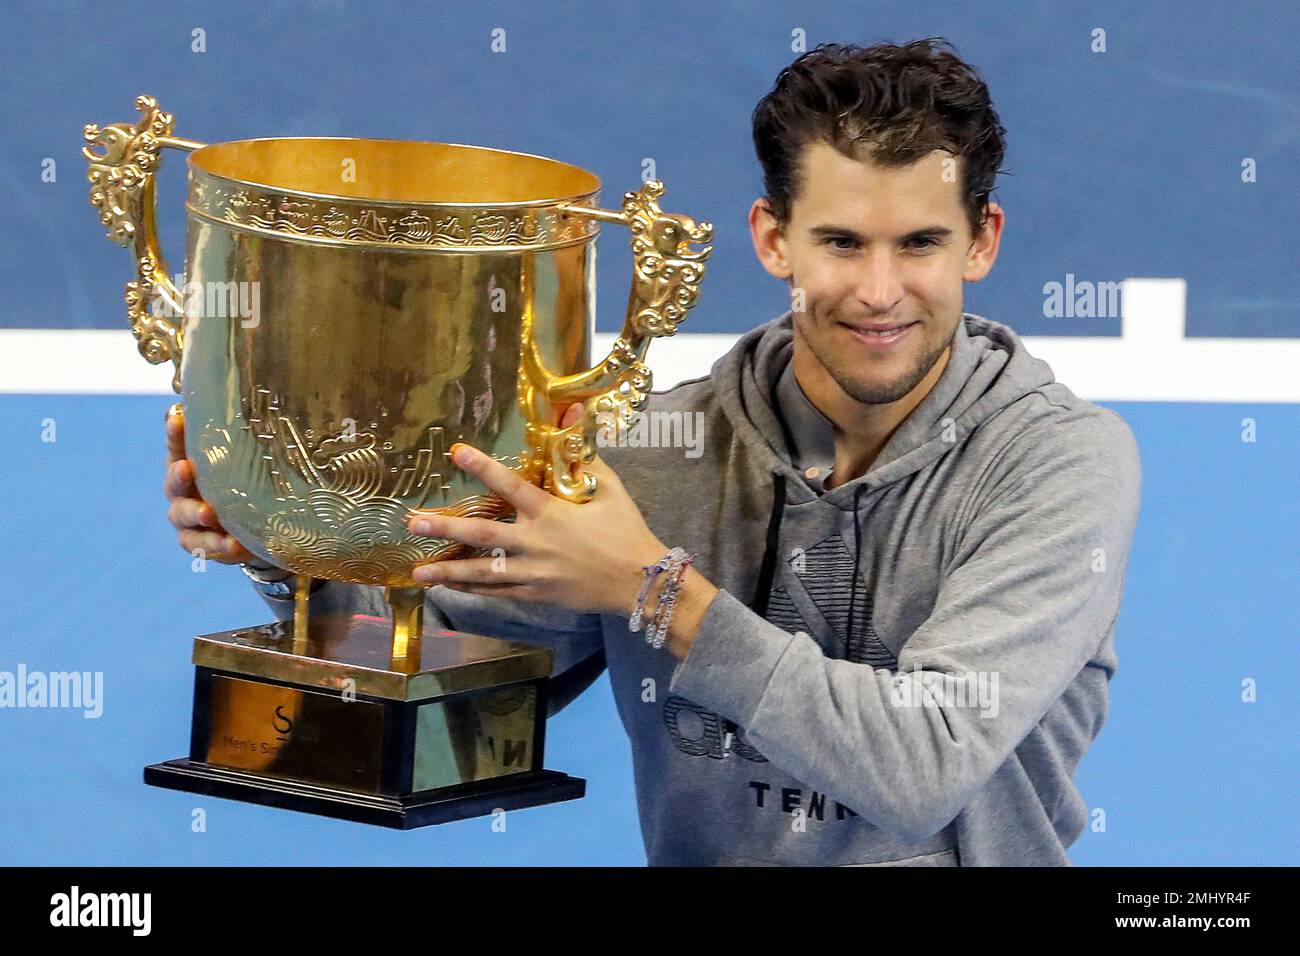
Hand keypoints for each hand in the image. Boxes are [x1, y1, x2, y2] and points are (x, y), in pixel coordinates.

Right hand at [164, 403, 272, 568]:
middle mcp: (182, 489)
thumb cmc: (248, 484)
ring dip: (196, 514)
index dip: (175, 432)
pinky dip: (217, 545)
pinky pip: (201, 545)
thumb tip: (273, 408)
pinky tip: (233, 545)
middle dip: (180, 475)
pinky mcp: (197, 542)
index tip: (179, 418)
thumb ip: (250, 443)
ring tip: (210, 515)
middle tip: (187, 469)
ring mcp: (186, 517)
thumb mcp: (250, 463)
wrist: (253, 529)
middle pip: (174, 480)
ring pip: (183, 515)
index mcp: (191, 462)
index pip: (178, 444)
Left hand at [406, 403, 667, 615]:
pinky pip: (498, 593)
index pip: (510, 486)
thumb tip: (573, 415)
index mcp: (551, 514)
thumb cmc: (626, 531)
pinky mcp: (536, 595)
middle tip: (413, 524)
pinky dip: (473, 591)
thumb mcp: (609, 489)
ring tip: (417, 573)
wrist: (640, 583)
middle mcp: (536, 545)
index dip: (482, 467)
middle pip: (481, 537)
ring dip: (447, 574)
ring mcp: (533, 574)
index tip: (456, 452)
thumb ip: (583, 457)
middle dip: (444, 530)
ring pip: (482, 575)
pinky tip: (449, 590)